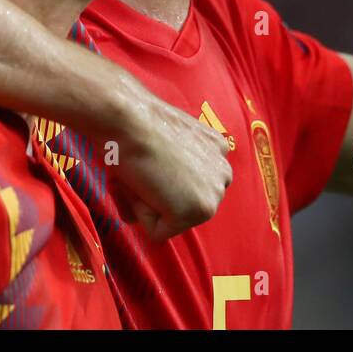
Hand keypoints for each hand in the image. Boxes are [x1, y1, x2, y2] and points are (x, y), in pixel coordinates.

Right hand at [98, 75, 232, 241]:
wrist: (129, 119)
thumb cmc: (135, 125)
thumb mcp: (162, 148)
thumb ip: (166, 178)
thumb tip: (144, 212)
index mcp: (218, 153)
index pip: (186, 188)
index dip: (158, 180)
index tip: (150, 160)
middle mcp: (223, 173)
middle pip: (181, 207)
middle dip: (157, 197)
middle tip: (144, 169)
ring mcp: (214, 194)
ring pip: (170, 221)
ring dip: (150, 205)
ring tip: (144, 174)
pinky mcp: (199, 209)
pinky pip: (158, 232)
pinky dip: (142, 214)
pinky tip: (143, 184)